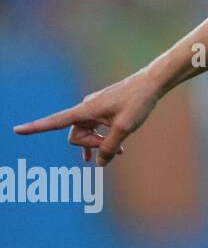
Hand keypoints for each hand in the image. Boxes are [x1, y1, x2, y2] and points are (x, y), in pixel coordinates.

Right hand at [12, 69, 161, 165]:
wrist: (152, 84)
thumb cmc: (138, 102)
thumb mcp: (124, 128)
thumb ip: (109, 147)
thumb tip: (99, 163)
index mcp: (85, 110)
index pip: (54, 122)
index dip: (35, 128)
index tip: (16, 130)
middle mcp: (85, 108)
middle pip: (76, 136)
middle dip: (92, 146)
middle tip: (117, 150)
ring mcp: (94, 109)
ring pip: (86, 134)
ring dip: (99, 144)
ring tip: (119, 153)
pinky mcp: (103, 110)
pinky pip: (95, 129)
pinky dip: (103, 139)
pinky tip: (116, 150)